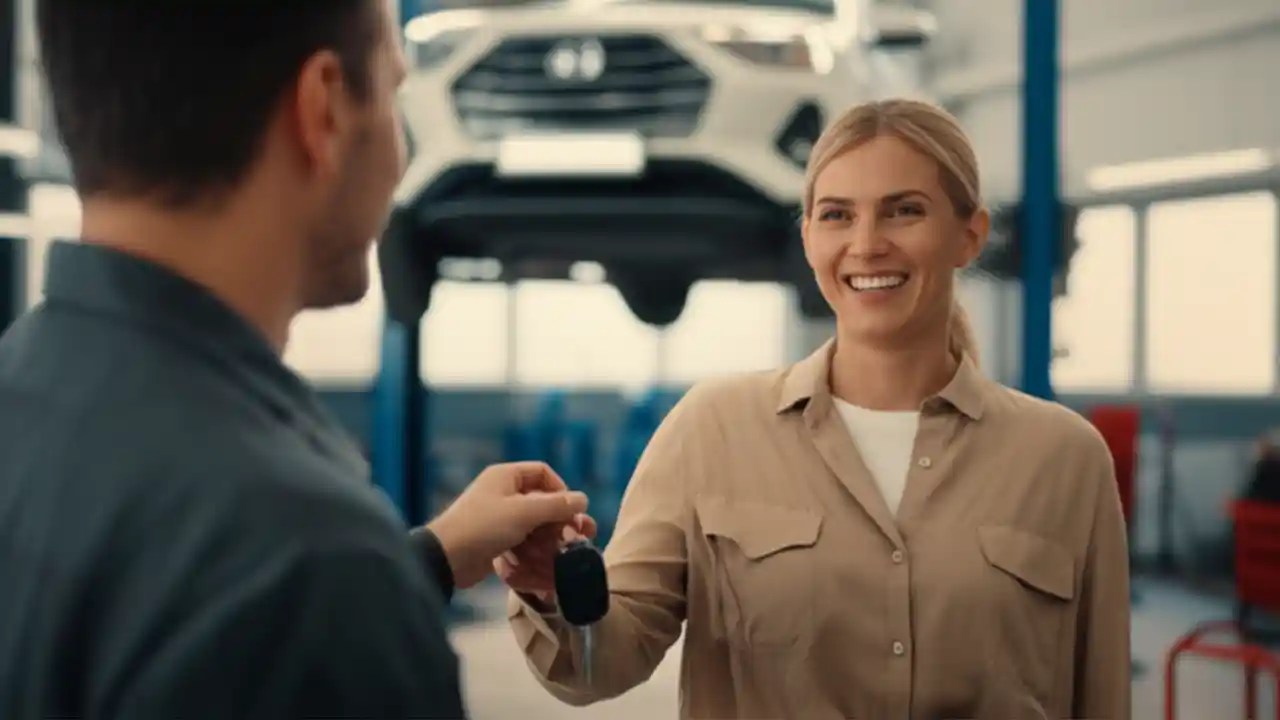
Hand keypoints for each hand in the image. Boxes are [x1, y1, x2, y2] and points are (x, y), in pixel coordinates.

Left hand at [426, 462, 589, 589]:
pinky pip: (522, 543)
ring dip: (550, 540)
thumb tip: (583, 499)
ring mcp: (498, 519)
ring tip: (564, 556)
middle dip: (560, 522)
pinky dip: (534, 552)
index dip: (561, 490)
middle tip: (579, 538)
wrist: (445, 558)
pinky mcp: (494, 541)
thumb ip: (556, 505)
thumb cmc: (484, 527)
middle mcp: (502, 494)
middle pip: (541, 503)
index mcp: (506, 476)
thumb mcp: (524, 513)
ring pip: (534, 526)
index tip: (571, 510)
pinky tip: (546, 567)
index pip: (542, 473)